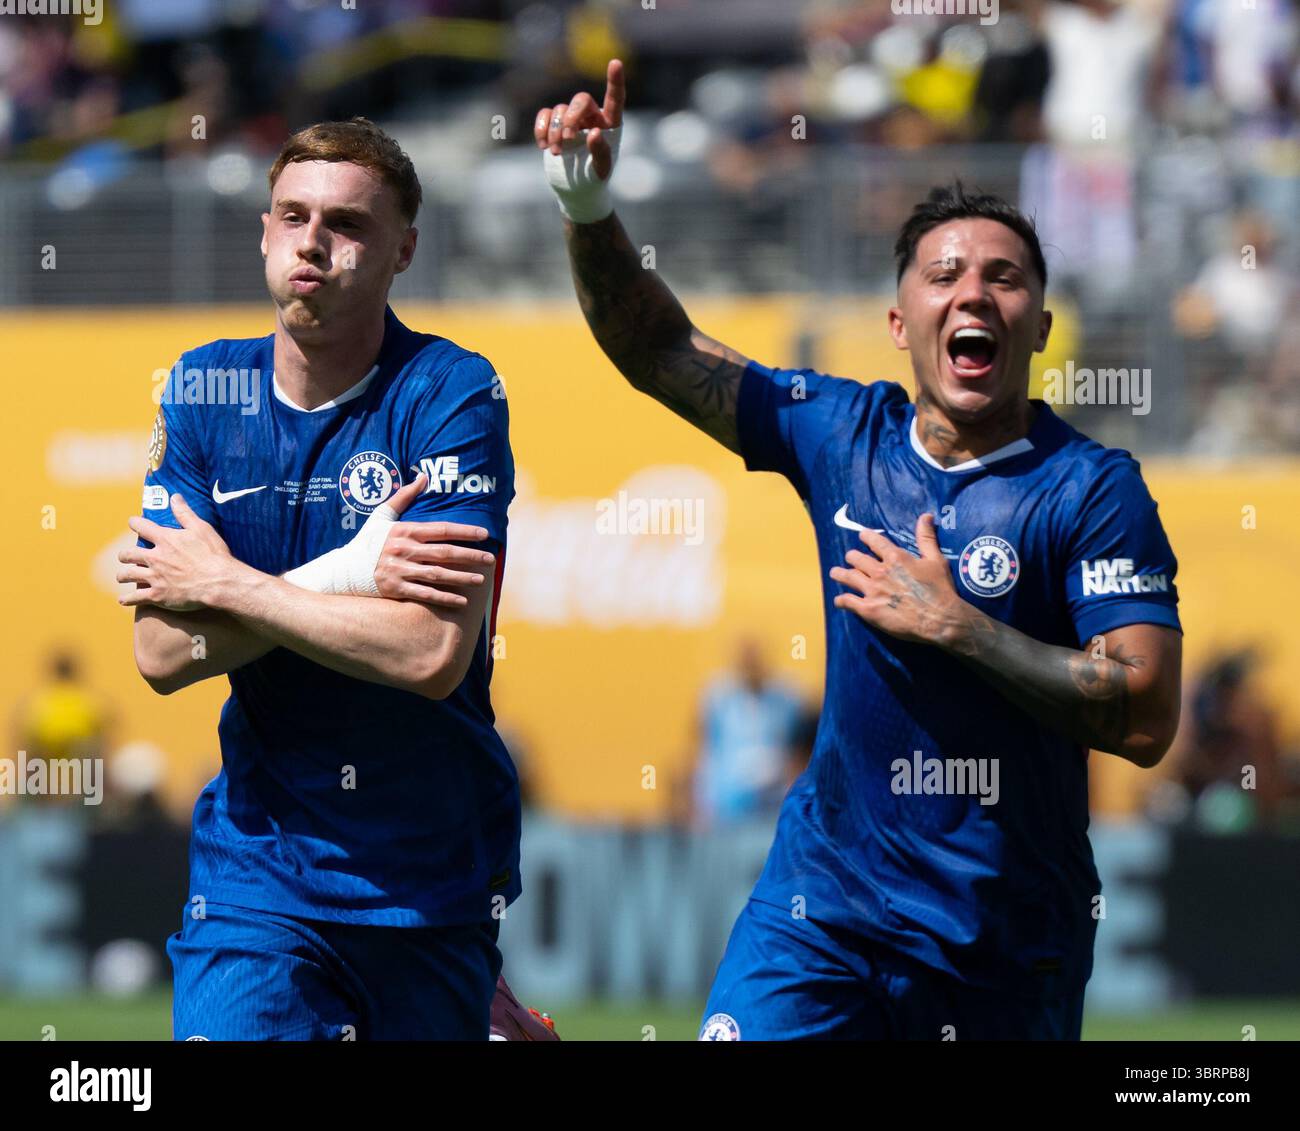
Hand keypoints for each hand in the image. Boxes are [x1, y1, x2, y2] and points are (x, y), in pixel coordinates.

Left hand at [119, 495, 238, 609]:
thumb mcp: (202, 529)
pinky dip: (127, 599)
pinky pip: (135, 597)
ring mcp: (155, 577)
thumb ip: (185, 513)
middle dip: (125, 555)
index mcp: (165, 540)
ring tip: (123, 576)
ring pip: (127, 575)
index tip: (134, 523)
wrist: (219, 583)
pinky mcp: (158, 595)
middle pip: (128, 554)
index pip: (141, 526)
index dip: (135, 523)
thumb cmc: (213, 555)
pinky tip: (123, 599)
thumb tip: (174, 496)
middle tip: (126, 556)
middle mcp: (155, 558)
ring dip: (123, 575)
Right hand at [373, 475, 495, 607]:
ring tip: (481, 580)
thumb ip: (403, 496)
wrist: (344, 569)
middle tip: (490, 559)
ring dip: (461, 578)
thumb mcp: (381, 516)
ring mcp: (400, 570)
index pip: (441, 530)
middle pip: (444, 553)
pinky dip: (444, 597)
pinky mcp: (396, 589)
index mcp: (404, 531)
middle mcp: (404, 550)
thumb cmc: (367, 541)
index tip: (484, 534)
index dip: (464, 532)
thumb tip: (423, 476)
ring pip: (437, 575)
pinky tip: (462, 600)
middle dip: (470, 556)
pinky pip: (425, 594)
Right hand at [534, 57, 624, 174]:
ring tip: (555, 152)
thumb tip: (593, 132)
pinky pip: (545, 115)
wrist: (575, 190)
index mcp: (610, 125)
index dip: (615, 81)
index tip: (615, 63)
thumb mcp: (600, 170)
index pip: (615, 99)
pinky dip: (541, 128)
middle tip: (567, 139)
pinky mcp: (554, 125)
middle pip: (581, 101)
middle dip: (571, 117)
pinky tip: (542, 145)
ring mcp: (572, 119)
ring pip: (560, 110)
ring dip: (555, 131)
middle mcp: (592, 117)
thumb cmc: (594, 179)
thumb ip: (601, 152)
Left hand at [830, 514, 968, 646]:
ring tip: (835, 573)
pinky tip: (839, 600)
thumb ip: (926, 538)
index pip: (874, 541)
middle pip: (856, 558)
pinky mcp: (868, 609)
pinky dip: (841, 600)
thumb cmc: (940, 589)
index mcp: (895, 558)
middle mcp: (879, 572)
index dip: (866, 537)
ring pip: (847, 577)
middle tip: (851, 558)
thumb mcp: (936, 560)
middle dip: (852, 557)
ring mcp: (872, 590)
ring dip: (840, 574)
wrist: (939, 619)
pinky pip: (847, 601)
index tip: (862, 536)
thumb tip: (926, 515)